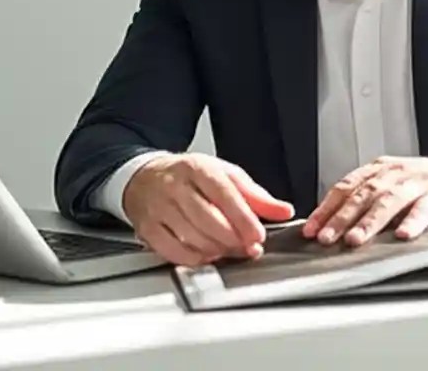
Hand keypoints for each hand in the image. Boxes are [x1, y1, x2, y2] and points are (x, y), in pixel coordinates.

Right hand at [122, 153, 294, 265]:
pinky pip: (173, 251)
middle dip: (233, 239)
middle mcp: (176, 187)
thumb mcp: (225, 176)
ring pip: (192, 237)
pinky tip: (207, 255)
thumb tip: (283, 211)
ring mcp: (159, 208)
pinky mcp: (148, 228)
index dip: (243, 218)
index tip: (258, 236)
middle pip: (208, 219)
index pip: (224, 194)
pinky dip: (194, 258)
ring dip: (217, 250)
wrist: (145, 177)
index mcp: (199, 168)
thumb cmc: (189, 177)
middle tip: (248, 248)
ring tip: (230, 250)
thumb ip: (255, 195)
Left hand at [302, 154, 427, 246]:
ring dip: (370, 221)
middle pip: (364, 194)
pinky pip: (426, 207)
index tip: (311, 229)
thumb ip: (367, 199)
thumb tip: (331, 224)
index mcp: (380, 169)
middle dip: (342, 217)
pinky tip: (403, 235)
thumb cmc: (424, 184)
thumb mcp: (392, 184)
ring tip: (355, 240)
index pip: (346, 187)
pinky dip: (414, 221)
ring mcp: (420, 182)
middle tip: (326, 238)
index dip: (327, 208)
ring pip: (390, 201)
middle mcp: (396, 173)